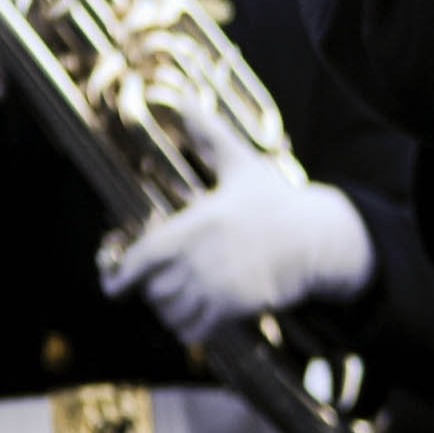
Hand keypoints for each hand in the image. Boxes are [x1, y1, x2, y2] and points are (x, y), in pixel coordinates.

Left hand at [107, 118, 375, 337]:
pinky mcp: (234, 308)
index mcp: (194, 225)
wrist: (318, 237)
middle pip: (153, 291)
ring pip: (171, 313)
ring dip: (173, 310)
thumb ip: (210, 136)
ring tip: (184, 300)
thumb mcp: (243, 166)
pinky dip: (191, 328)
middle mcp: (199, 258)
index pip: (139, 261)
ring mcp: (216, 286)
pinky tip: (201, 317)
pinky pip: (194, 330)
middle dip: (156, 290)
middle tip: (167, 284)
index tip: (115, 286)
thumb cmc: (277, 201)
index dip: (120, 277)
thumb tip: (186, 101)